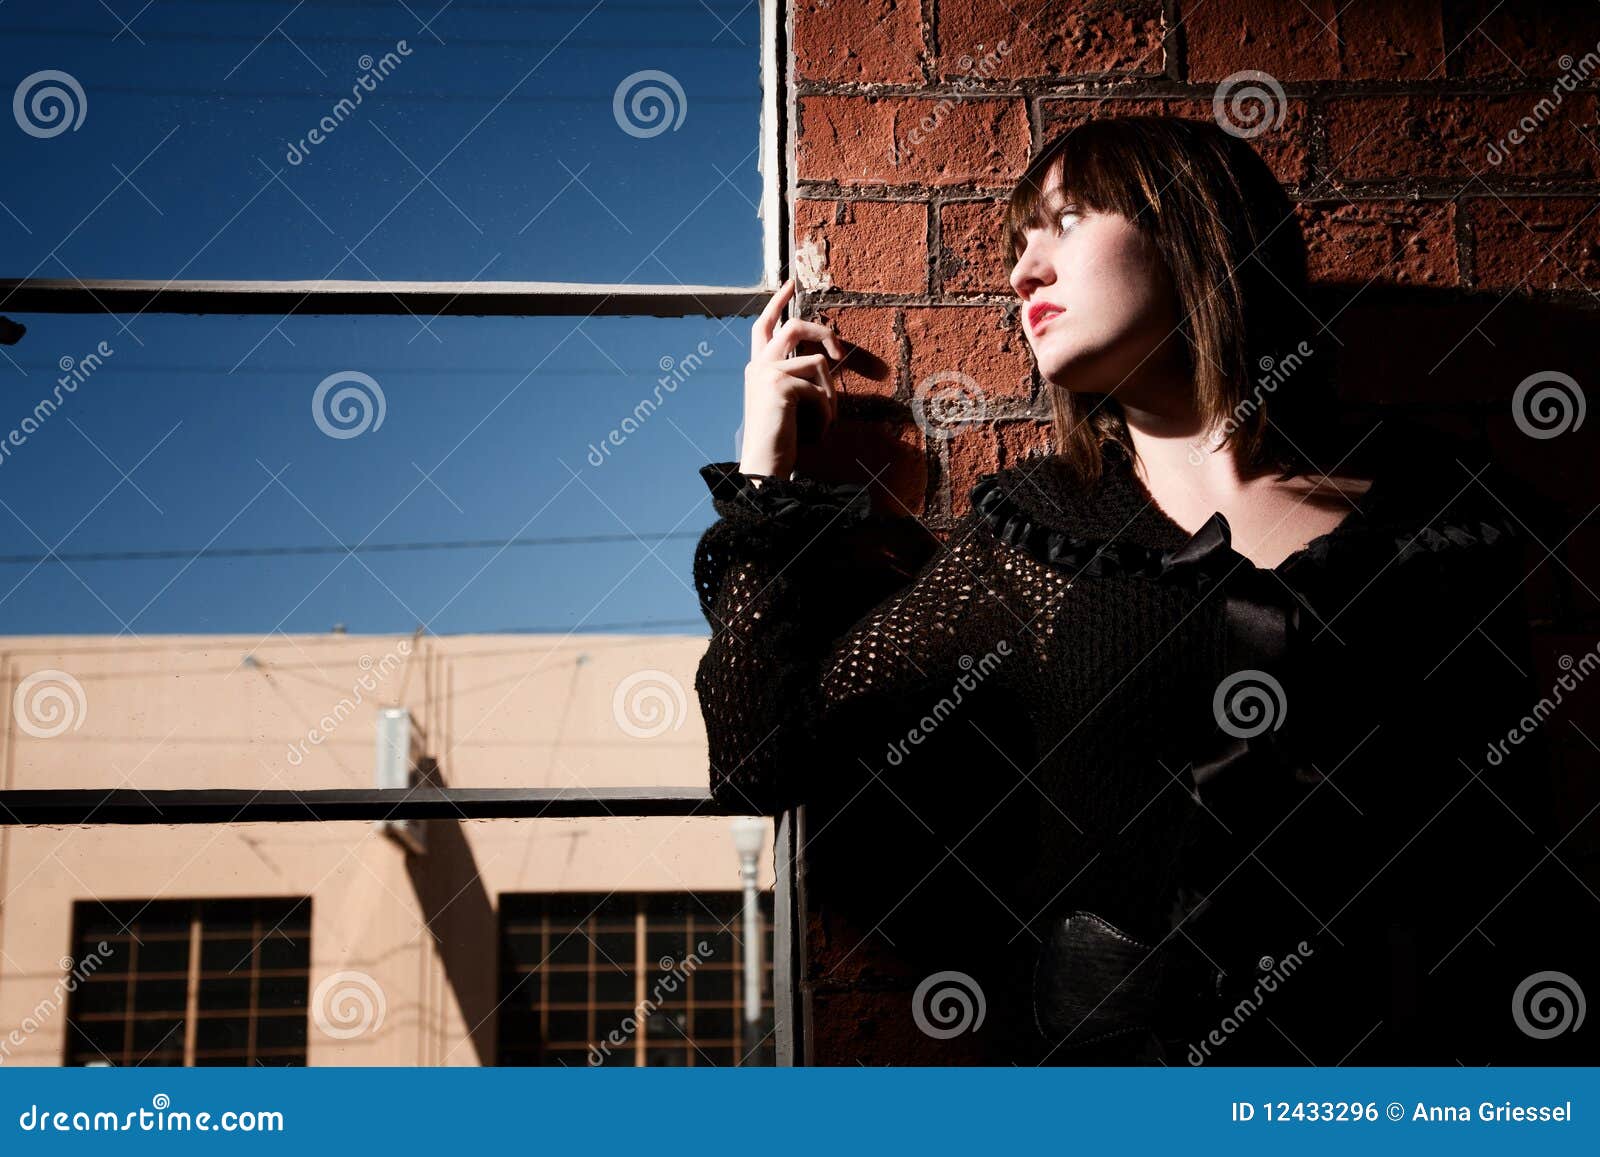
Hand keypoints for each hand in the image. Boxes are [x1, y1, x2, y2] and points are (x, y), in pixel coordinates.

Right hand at [739, 275, 843, 480]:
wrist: (765, 468)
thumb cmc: (782, 442)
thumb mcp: (791, 404)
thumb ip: (802, 379)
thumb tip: (831, 358)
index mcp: (758, 368)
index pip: (765, 325)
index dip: (778, 301)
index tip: (791, 280)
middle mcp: (758, 366)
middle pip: (794, 327)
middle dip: (824, 334)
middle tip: (841, 354)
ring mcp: (766, 373)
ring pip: (817, 361)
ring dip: (830, 393)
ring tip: (825, 421)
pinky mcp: (779, 385)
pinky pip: (820, 388)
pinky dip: (827, 413)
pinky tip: (819, 432)